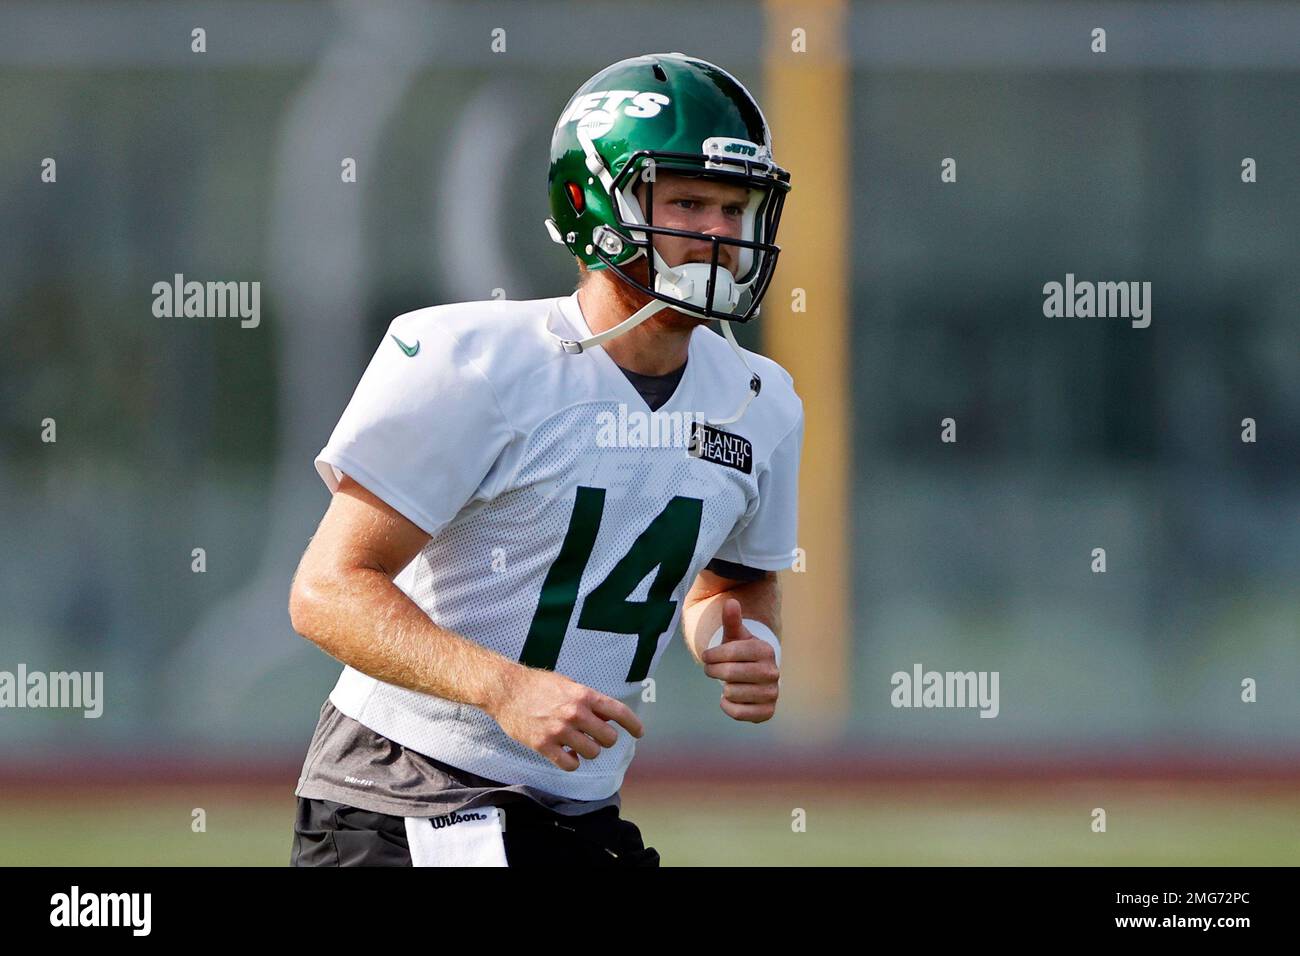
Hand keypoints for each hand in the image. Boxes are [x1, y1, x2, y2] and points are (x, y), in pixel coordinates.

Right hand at [486, 666, 643, 771]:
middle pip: (609, 738)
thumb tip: (608, 717)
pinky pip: (570, 764)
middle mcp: (575, 713)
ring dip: (589, 752)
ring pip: (593, 753)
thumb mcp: (567, 685)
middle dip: (606, 740)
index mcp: (583, 695)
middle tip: (597, 738)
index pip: (618, 711)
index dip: (633, 724)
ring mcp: (560, 730)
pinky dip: (572, 762)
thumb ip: (588, 700)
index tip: (639, 732)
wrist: (506, 690)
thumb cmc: (538, 685)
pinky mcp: (544, 745)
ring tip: (578, 745)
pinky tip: (567, 755)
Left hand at [701, 598, 779, 722]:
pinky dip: (727, 706)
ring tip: (726, 683)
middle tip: (711, 670)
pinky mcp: (767, 712)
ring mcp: (772, 693)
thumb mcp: (735, 637)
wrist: (756, 678)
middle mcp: (773, 672)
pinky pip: (738, 713)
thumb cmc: (741, 654)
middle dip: (713, 671)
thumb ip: (732, 620)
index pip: (731, 652)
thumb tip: (730, 602)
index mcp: (765, 650)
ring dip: (722, 688)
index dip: (712, 655)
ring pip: (731, 693)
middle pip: (729, 673)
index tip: (706, 656)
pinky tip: (729, 699)